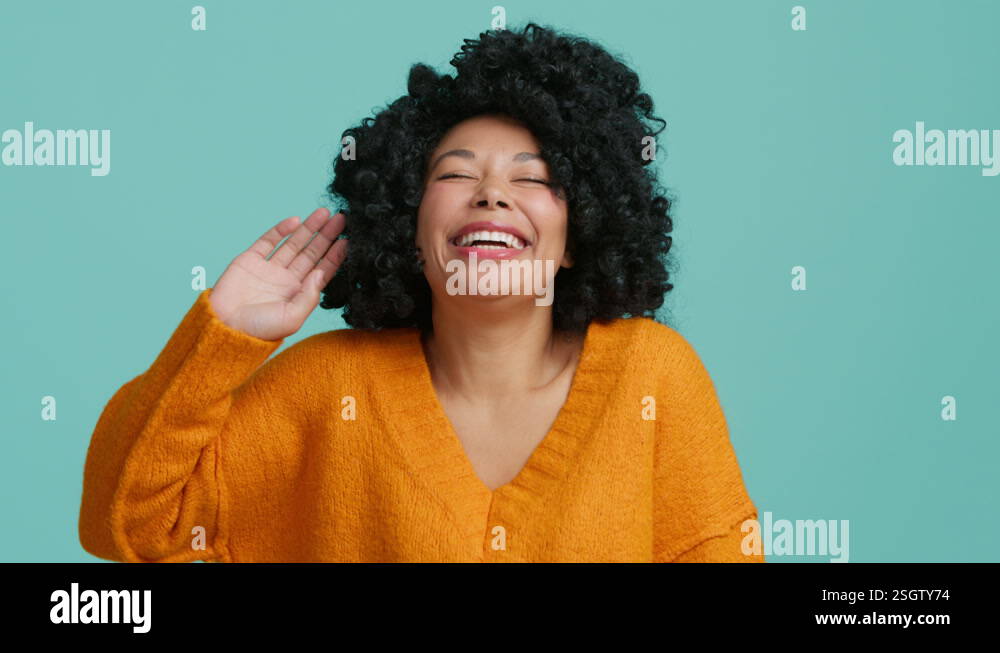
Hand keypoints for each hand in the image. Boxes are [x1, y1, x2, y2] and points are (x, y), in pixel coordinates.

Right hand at [208, 207, 347, 340]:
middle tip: (341, 219)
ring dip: (308, 228)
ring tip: (324, 213)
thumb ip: (309, 297)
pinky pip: (268, 241)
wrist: (225, 327)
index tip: (348, 240)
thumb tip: (320, 273)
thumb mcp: (292, 319)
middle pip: (311, 253)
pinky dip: (280, 230)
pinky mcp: (250, 260)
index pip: (322, 270)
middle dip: (326, 236)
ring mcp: (269, 268)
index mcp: (299, 294)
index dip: (335, 255)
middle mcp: (287, 279)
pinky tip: (295, 221)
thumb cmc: (260, 330)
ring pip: (293, 243)